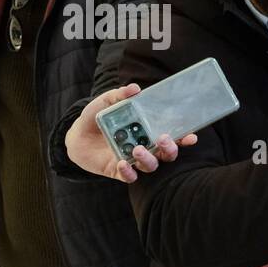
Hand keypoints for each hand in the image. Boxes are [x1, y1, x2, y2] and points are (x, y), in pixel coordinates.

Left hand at [65, 83, 196, 182]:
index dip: (184, 138)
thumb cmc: (96, 118)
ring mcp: (133, 160)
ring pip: (151, 166)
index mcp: (148, 132)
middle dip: (169, 149)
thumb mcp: (105, 103)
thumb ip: (119, 95)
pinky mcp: (119, 171)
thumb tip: (136, 89)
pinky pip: (129, 177)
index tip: (191, 135)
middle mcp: (145, 147)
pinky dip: (129, 173)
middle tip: (162, 139)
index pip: (172, 137)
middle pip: (166, 154)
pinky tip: (123, 164)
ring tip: (137, 149)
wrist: (76, 136)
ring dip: (148, 159)